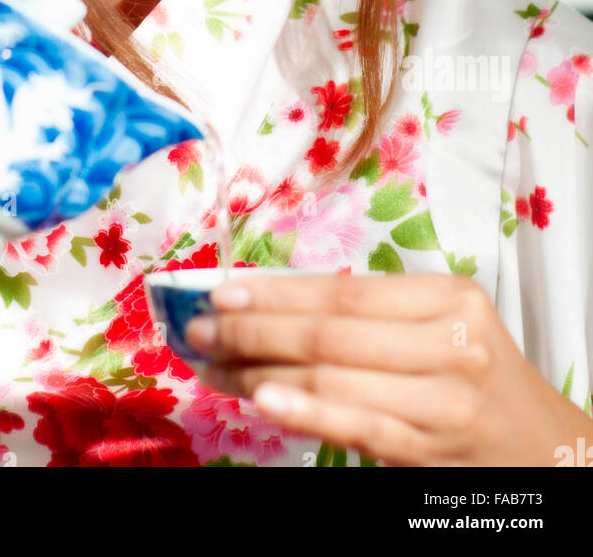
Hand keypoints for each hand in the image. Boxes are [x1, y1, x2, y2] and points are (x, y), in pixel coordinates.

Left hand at [183, 271, 592, 465]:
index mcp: (448, 297)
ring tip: (213, 367)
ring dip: (259, 372)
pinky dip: (304, 412)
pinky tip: (261, 402)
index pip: (343, 291)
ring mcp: (445, 401)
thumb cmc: (476, 378)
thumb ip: (370, 314)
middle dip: (254, 330)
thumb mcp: (439, 327)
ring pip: (334, 378)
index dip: (275, 292)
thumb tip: (268, 301)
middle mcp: (450, 342)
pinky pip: (357, 426)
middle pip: (331, 333)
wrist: (544, 451)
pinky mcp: (432, 450)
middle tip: (199, 329)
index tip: (219, 292)